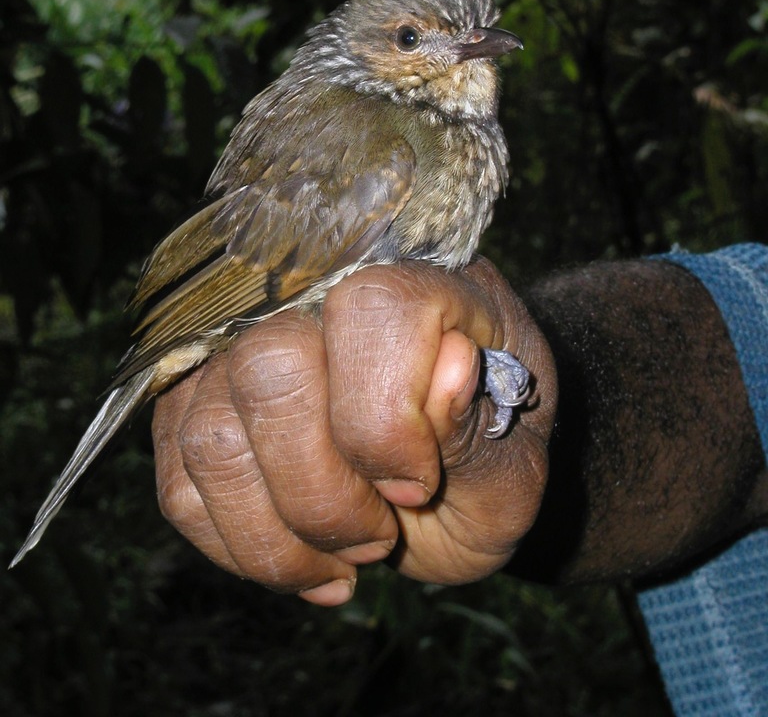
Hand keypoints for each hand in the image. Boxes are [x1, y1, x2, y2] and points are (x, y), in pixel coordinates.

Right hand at [151, 258, 556, 604]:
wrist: (445, 481)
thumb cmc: (482, 458)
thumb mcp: (512, 467)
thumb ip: (480, 427)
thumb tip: (450, 367)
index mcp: (423, 285)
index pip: (371, 307)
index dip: (385, 414)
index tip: (416, 485)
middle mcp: (319, 295)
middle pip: (272, 367)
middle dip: (322, 492)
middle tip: (377, 538)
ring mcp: (244, 346)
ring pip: (212, 434)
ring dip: (279, 535)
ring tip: (343, 556)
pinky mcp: (196, 405)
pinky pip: (181, 486)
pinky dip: (241, 545)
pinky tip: (301, 557)